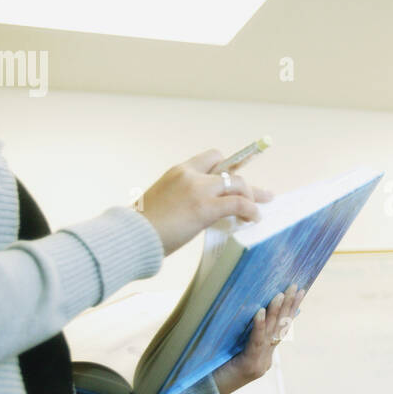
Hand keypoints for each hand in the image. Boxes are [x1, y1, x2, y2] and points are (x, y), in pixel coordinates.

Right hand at [136, 148, 274, 256]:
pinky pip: (239, 203)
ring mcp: (198, 189)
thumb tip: (195, 211)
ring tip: (256, 212)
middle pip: (230, 170)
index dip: (228, 167)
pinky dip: (251, 210)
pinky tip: (254, 218)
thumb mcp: (162, 201)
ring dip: (252, 197)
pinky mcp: (205, 208)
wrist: (132, 235)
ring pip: (238, 184)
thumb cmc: (144, 226)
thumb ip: (181, 198)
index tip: (237, 178)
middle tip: (259, 195)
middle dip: (246, 184)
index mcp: (179, 171)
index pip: (212, 158)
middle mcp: (190, 175)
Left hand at [210, 285, 304, 393]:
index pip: (281, 330)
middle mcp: (265, 360)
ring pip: (270, 333)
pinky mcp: (248, 366)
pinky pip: (255, 342)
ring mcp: (259, 364)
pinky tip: (260, 311)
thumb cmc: (211, 371)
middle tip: (295, 286)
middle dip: (289, 306)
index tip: (299, 292)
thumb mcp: (230, 350)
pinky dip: (258, 326)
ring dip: (276, 312)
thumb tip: (248, 311)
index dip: (290, 311)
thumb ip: (242, 336)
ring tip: (281, 294)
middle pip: (280, 329)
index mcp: (264, 357)